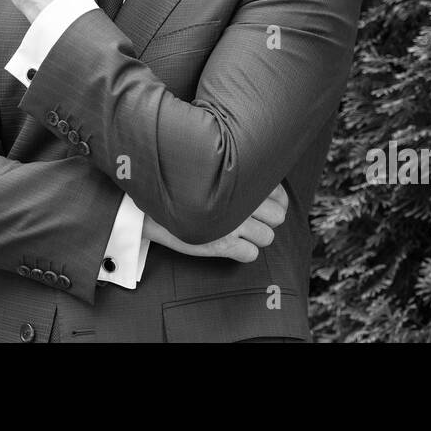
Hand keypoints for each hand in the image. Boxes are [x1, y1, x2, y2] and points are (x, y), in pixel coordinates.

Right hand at [142, 184, 288, 262]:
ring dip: (256, 237)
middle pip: (278, 217)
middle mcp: (240, 201)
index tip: (267, 203)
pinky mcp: (223, 245)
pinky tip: (232, 245)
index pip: (279, 194)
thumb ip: (236, 177)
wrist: (152, 209)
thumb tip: (263, 181)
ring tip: (240, 232)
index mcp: (239, 181)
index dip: (277, 201)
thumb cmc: (182, 189)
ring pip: (267, 237)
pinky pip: (251, 255)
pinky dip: (244, 253)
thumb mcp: (210, 175)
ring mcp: (233, 224)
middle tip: (254, 219)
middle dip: (268, 220)